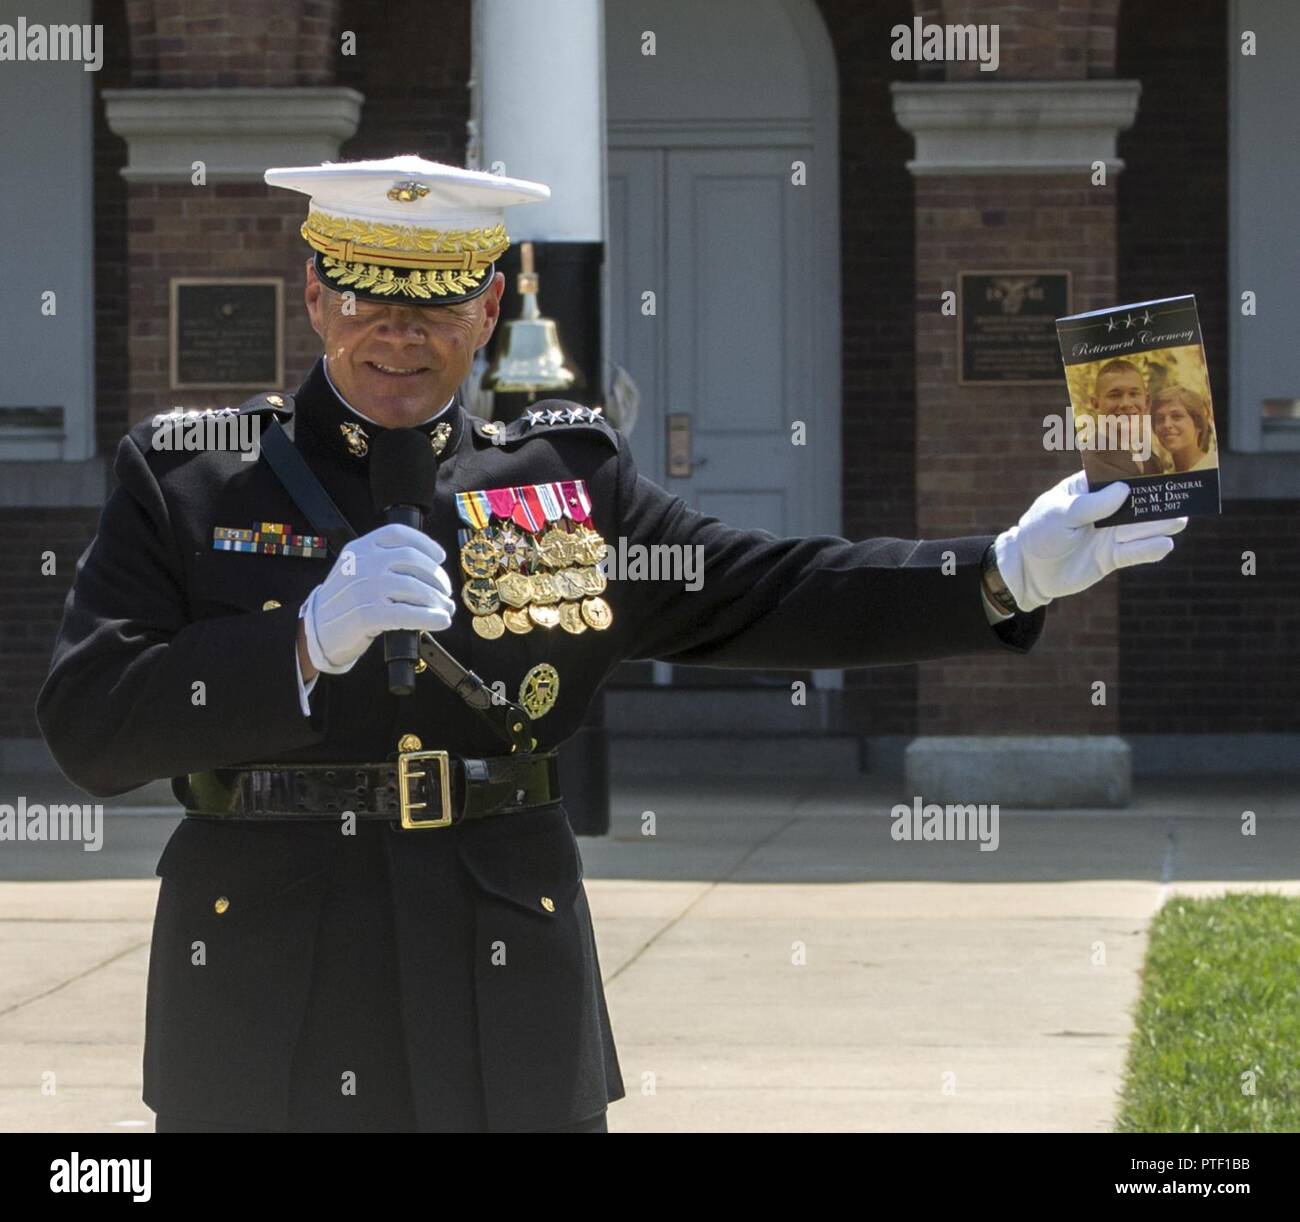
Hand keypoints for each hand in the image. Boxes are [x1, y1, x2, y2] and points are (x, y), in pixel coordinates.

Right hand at [300, 523, 454, 674]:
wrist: (317, 629)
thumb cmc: (345, 601)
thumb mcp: (355, 569)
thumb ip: (382, 561)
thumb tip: (430, 567)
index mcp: (360, 548)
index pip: (398, 534)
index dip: (425, 543)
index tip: (440, 557)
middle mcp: (363, 563)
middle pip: (413, 560)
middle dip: (437, 577)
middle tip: (446, 591)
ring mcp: (364, 588)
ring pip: (415, 587)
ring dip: (438, 600)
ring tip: (446, 608)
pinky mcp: (368, 614)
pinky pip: (409, 613)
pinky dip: (431, 617)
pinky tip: (441, 621)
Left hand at [994, 472, 1187, 611]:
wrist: (1028, 570)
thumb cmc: (1039, 532)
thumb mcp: (1060, 513)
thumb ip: (1090, 505)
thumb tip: (1124, 490)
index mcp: (1090, 488)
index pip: (1119, 475)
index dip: (1141, 471)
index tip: (1167, 465)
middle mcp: (1106, 508)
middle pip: (1137, 502)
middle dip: (1157, 499)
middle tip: (1182, 494)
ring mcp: (1111, 533)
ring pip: (1140, 527)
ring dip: (1160, 523)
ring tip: (1181, 519)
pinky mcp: (1112, 557)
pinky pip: (1134, 553)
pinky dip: (1149, 549)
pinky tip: (1165, 545)